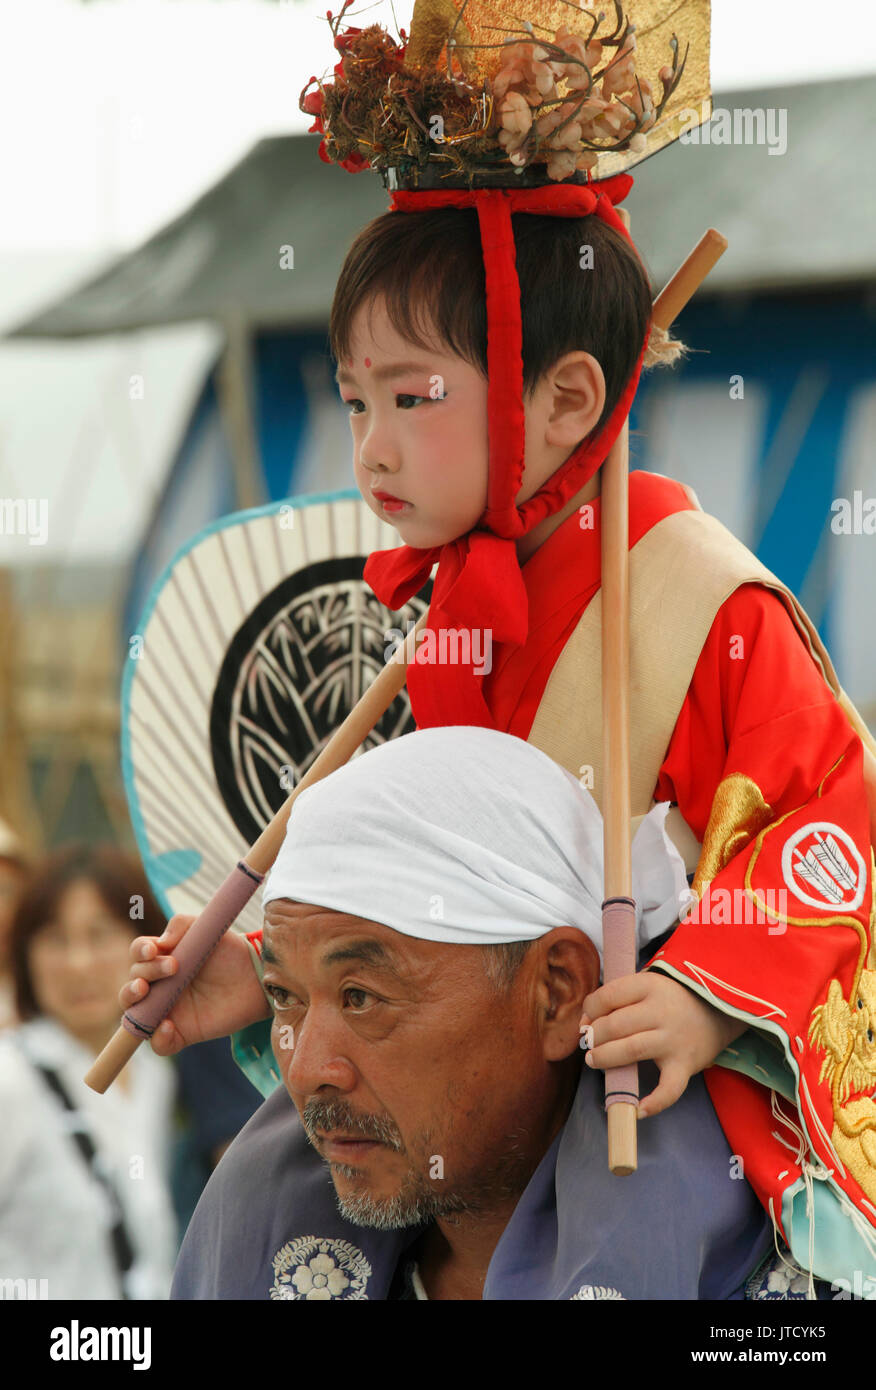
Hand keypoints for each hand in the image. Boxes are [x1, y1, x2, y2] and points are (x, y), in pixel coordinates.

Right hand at [120, 914, 271, 1055]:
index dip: (140, 951)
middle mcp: (159, 986)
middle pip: (133, 982)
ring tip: (145, 992)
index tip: (153, 950)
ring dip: (132, 1005)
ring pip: (134, 1015)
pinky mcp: (181, 1033)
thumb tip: (160, 942)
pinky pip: (158, 1044)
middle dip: (144, 974)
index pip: (138, 954)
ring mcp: (168, 1011)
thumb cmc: (230, 953)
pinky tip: (168, 1026)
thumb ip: (182, 924)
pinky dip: (158, 1038)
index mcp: (162, 959)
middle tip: (173, 967)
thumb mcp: (208, 929)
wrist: (256, 979)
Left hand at [579, 970, 746, 1116]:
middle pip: (615, 1025)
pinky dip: (655, 1102)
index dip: (590, 1009)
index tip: (588, 1019)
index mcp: (649, 986)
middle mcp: (661, 1012)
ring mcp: (673, 1040)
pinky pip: (669, 1089)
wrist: (720, 1010)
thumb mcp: (647, 985)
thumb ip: (618, 998)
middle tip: (589, 1043)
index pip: (608, 996)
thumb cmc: (673, 997)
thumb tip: (586, 1022)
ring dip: (606, 1058)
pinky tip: (639, 1109)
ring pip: (631, 1051)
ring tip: (594, 1060)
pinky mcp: (685, 1065)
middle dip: (594, 1036)